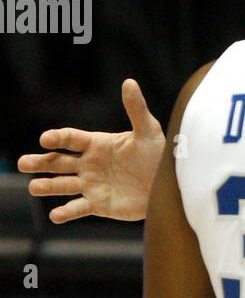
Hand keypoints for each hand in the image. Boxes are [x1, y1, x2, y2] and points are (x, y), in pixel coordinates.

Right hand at [17, 78, 164, 222]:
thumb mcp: (148, 131)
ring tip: (33, 187)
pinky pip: (78, 209)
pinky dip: (66, 213)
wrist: (168, 185)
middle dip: (40, 162)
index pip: (70, 139)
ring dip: (47, 186)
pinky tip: (55, 215)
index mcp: (97, 144)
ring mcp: (91, 185)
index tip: (46, 139)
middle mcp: (89, 164)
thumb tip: (129, 82)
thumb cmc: (159, 155)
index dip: (57, 138)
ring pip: (63, 185)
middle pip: (58, 161)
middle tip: (23, 163)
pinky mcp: (98, 204)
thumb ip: (136, 109)